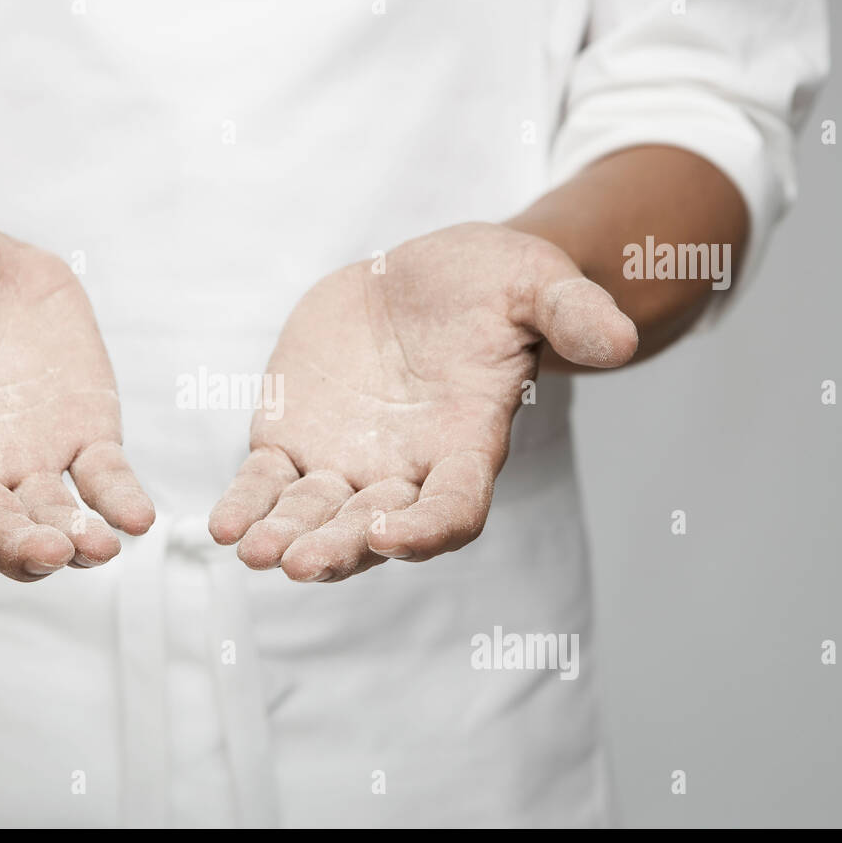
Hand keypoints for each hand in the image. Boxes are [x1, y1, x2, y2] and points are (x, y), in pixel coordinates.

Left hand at [208, 221, 636, 581]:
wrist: (423, 280)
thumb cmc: (491, 287)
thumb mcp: (537, 282)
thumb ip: (572, 312)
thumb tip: (618, 340)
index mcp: (466, 446)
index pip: (454, 508)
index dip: (428, 528)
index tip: (393, 533)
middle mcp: (404, 471)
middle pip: (373, 529)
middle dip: (338, 547)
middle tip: (300, 563)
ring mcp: (345, 463)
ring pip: (313, 517)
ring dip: (284, 538)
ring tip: (251, 550)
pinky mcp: (293, 439)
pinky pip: (266, 482)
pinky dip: (246, 504)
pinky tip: (223, 525)